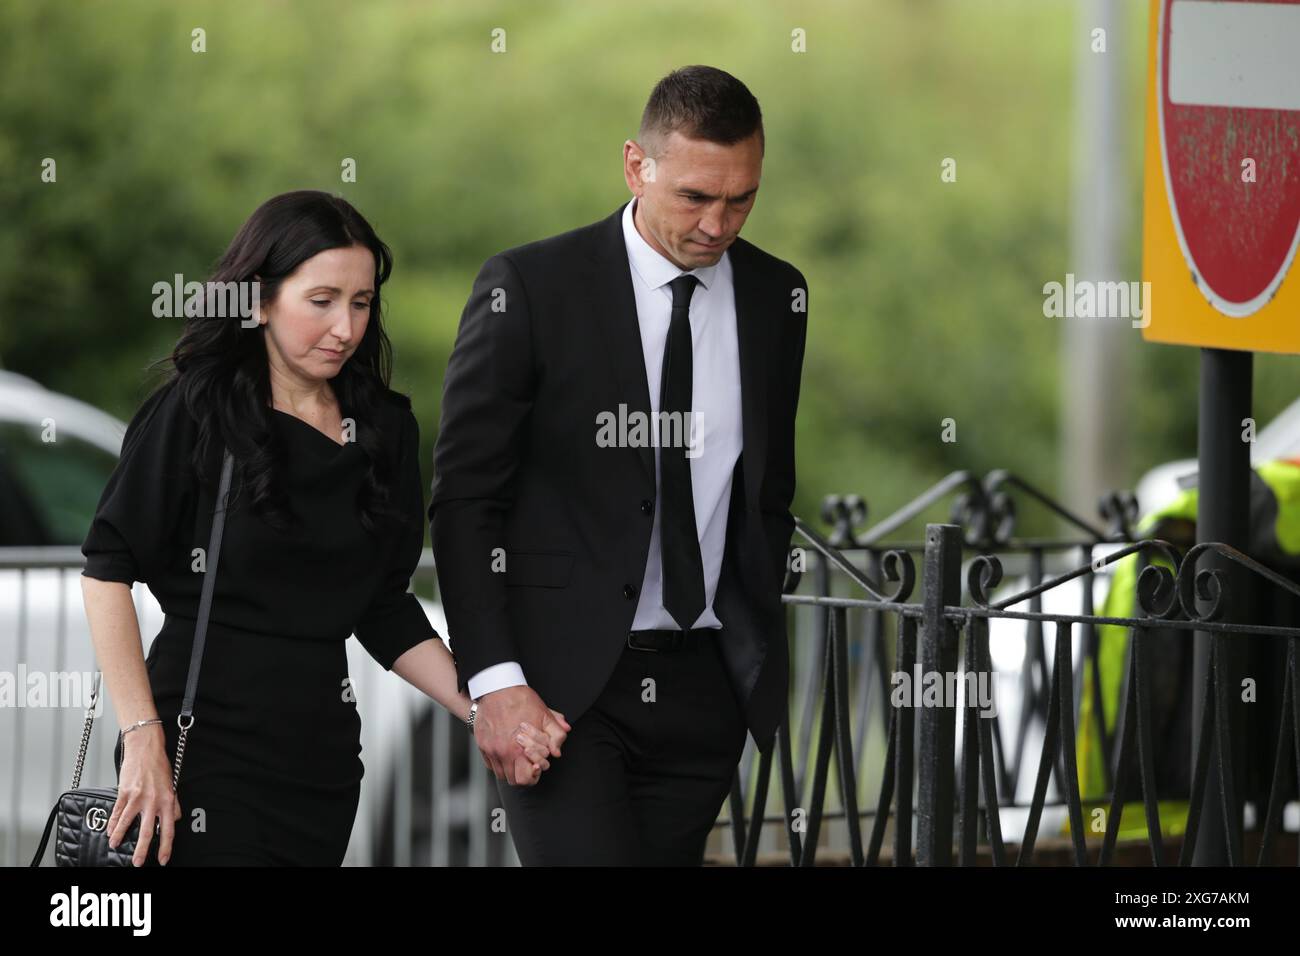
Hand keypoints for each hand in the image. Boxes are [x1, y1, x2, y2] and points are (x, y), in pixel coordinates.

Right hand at [109, 723, 180, 865]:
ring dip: (120, 837)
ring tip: (115, 846)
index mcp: (168, 801)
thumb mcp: (172, 785)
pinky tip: (109, 831)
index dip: (165, 846)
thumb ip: (174, 804)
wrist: (145, 749)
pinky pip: (117, 812)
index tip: (162, 859)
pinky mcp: (124, 793)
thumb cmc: (159, 765)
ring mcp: (137, 797)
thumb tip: (176, 818)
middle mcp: (153, 801)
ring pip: (128, 823)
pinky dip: (113, 824)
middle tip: (137, 862)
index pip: (169, 829)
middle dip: (141, 850)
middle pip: (148, 831)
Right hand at [473, 686, 569, 785]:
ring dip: (511, 769)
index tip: (537, 765)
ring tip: (518, 757)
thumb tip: (557, 751)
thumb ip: (556, 734)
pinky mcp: (482, 744)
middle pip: (513, 780)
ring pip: (501, 774)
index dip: (535, 775)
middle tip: (529, 764)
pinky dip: (498, 762)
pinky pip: (490, 764)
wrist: (497, 688)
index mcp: (519, 749)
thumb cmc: (521, 700)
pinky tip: (506, 751)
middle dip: (523, 775)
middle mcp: (503, 753)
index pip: (526, 779)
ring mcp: (490, 749)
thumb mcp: (545, 715)